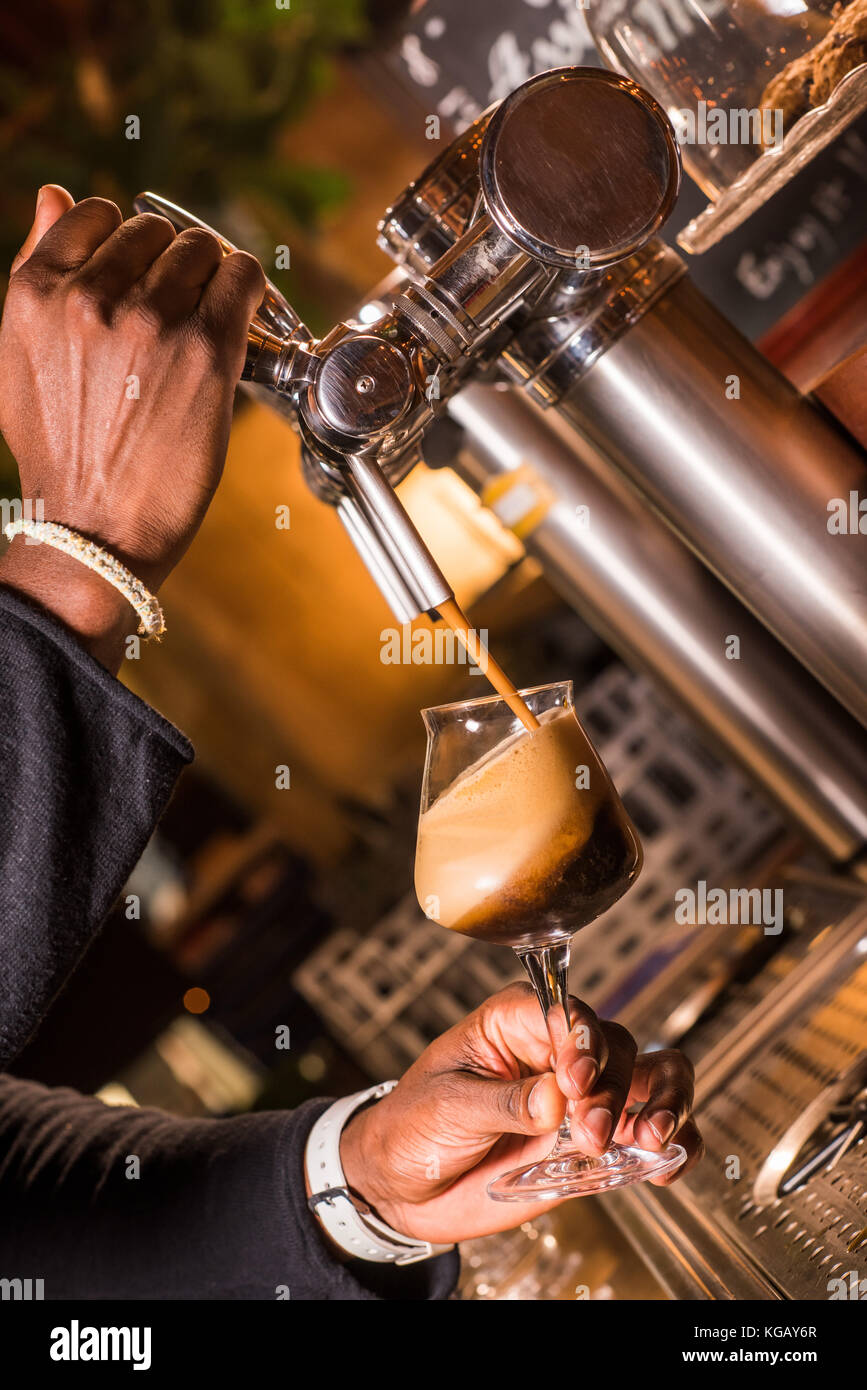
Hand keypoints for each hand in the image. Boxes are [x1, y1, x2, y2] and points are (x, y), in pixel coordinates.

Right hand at [0, 185, 264, 669]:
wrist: (95, 527)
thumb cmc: (60, 452)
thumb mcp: (17, 355)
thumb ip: (35, 270)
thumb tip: (54, 194)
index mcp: (36, 293)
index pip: (93, 213)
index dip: (124, 239)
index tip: (140, 270)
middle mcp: (91, 297)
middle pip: (153, 230)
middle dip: (170, 259)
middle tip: (179, 303)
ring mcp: (151, 320)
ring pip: (200, 249)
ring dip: (211, 274)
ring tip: (207, 314)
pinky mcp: (204, 349)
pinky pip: (241, 278)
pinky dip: (247, 286)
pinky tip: (240, 312)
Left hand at [340, 982, 702, 1244]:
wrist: (405, 1183)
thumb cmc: (416, 1125)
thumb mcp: (446, 1105)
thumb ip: (503, 1102)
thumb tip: (554, 1098)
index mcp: (517, 1020)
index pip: (569, 1014)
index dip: (582, 1043)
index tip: (574, 1083)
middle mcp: (559, 1052)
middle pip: (618, 1046)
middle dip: (614, 1088)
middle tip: (590, 1132)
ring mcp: (584, 1097)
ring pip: (655, 1077)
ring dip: (664, 1104)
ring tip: (650, 1140)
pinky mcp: (599, 1142)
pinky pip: (655, 1134)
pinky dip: (677, 1144)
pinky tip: (666, 1167)